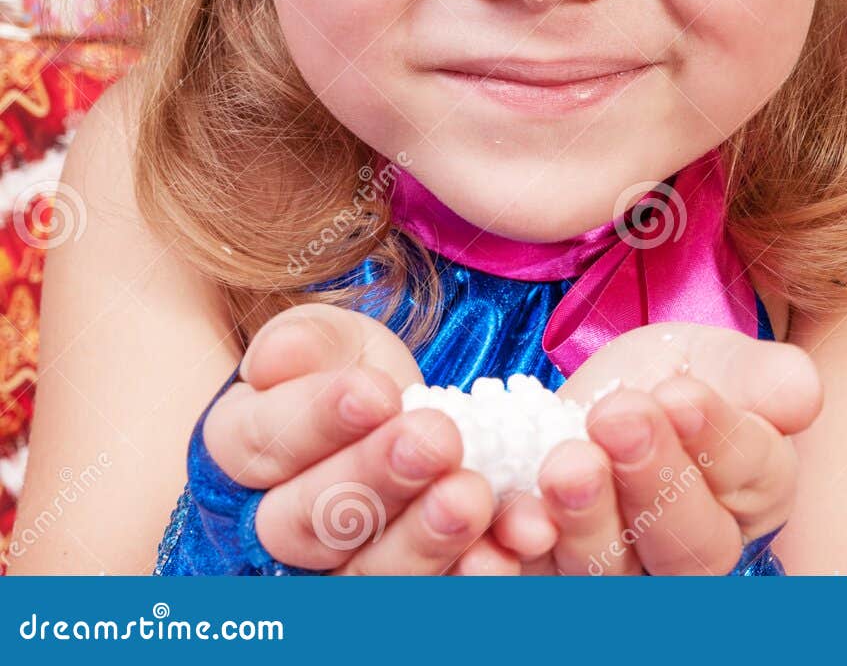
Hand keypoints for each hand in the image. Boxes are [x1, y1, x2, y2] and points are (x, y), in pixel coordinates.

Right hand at [208, 303, 533, 573]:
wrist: (410, 421)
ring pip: (364, 574)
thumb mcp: (335, 342)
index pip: (255, 444)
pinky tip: (510, 544)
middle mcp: (276, 527)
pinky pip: (430, 598)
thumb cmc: (352, 373)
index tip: (375, 394)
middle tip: (435, 440)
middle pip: (305, 521)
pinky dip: (472, 575)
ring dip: (421, 540)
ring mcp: (337, 573)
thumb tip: (278, 356)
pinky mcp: (402, 591)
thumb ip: (306, 344)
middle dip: (373, 478)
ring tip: (471, 496)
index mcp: (244, 454)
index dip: (312, 421)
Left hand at [466, 322, 821, 574]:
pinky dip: (512, 558)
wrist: (599, 397)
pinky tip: (502, 523)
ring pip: (611, 571)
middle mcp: (696, 547)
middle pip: (687, 544)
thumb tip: (802, 396)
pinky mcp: (547, 573)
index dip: (718, 440)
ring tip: (564, 462)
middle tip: (619, 418)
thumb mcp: (717, 357)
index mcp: (755, 490)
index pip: (751, 475)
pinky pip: (532, 581)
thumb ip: (763, 376)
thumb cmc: (675, 376)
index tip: (683, 394)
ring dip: (585, 521)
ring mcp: (621, 571)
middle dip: (652, 480)